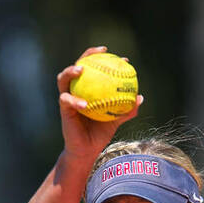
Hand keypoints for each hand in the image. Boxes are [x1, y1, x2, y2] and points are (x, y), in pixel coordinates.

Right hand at [58, 46, 142, 165]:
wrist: (87, 151)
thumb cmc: (99, 134)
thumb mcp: (115, 121)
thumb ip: (126, 110)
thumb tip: (140, 98)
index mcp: (87, 89)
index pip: (96, 69)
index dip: (108, 60)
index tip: (124, 59)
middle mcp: (75, 90)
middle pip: (77, 65)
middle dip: (88, 54)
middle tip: (102, 51)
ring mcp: (67, 98)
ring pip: (64, 78)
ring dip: (71, 71)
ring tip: (81, 70)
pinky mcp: (63, 109)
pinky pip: (67, 101)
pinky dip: (75, 101)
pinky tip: (85, 104)